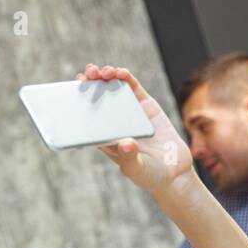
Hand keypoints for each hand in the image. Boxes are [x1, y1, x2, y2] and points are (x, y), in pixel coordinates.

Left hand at [76, 63, 193, 193]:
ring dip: (107, 77)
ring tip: (102, 72)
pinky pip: (133, 88)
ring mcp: (130, 112)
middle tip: (87, 74)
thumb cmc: (149, 175)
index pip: (87, 116)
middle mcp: (115, 122)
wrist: (174, 173)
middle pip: (98, 99)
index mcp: (106, 137)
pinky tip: (119, 72)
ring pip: (114, 89)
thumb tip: (126, 144)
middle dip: (91, 84)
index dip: (79, 102)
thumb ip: (129, 157)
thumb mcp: (136, 168)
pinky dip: (126, 78)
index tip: (73, 89)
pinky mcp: (146, 106)